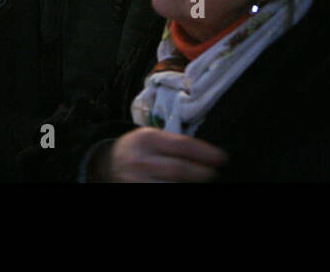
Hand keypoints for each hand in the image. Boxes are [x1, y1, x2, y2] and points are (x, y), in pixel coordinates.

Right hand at [98, 127, 227, 181]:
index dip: (205, 153)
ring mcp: (136, 179)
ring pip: (170, 185)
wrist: (107, 162)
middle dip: (200, 173)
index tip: (222, 158)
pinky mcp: (134, 191)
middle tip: (213, 174)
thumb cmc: (139, 148)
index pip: (182, 145)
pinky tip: (184, 187)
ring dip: (189, 185)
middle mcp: (141, 159)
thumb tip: (207, 154)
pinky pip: (160, 192)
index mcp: (148, 138)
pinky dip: (176, 189)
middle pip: (178, 169)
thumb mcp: (152, 137)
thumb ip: (174, 143)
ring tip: (201, 181)